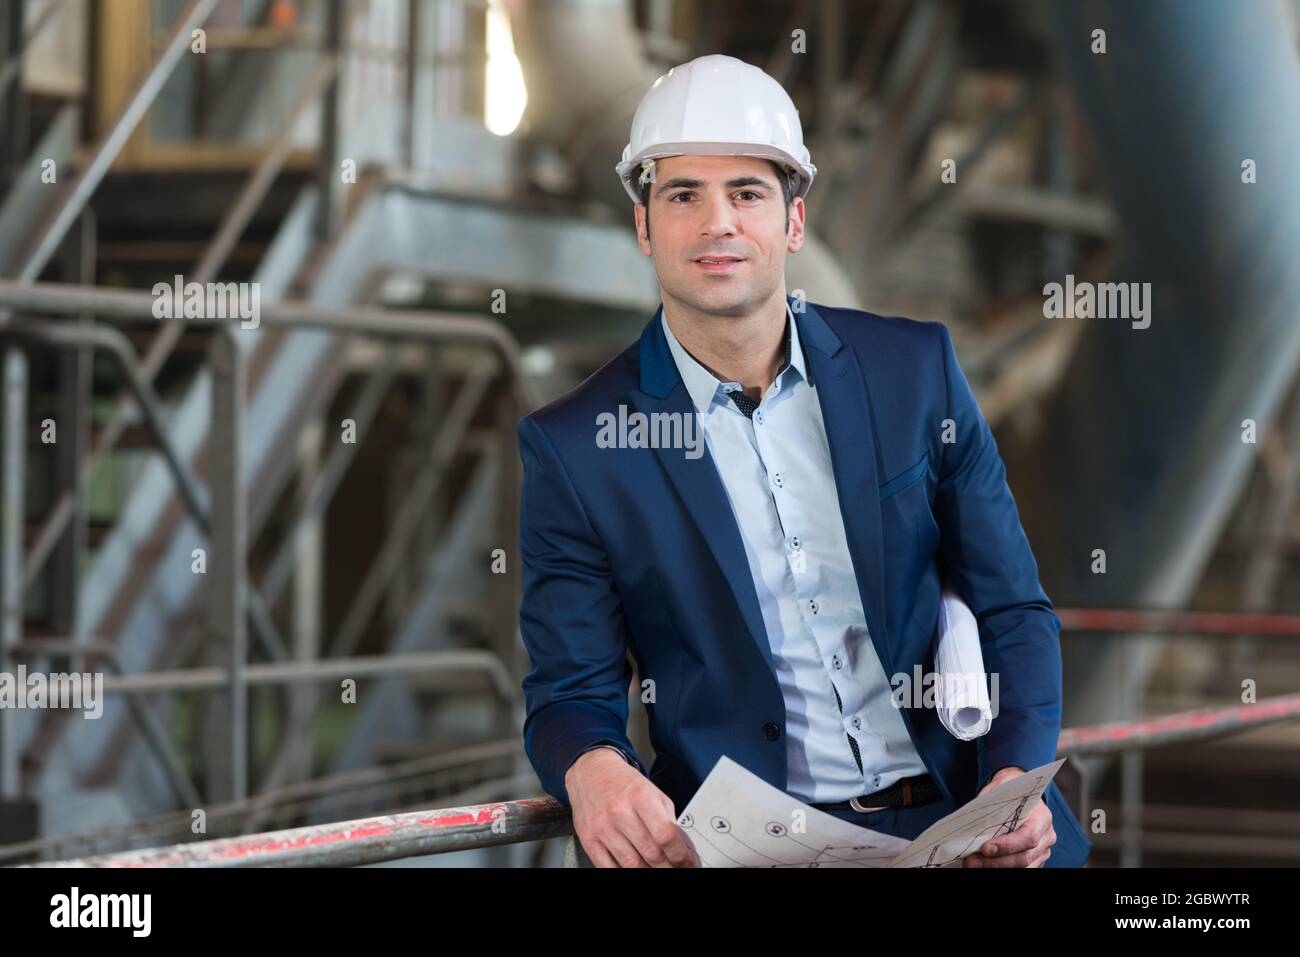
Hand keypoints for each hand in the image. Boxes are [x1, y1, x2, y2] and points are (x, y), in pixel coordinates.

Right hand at [565, 748, 699, 866]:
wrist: (591, 772)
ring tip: (656, 867)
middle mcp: (619, 811)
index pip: (665, 835)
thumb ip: (667, 819)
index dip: (680, 854)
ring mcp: (602, 827)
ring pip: (632, 864)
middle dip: (668, 866)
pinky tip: (635, 867)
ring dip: (648, 871)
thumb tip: (681, 848)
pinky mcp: (588, 839)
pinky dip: (624, 871)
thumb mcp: (653, 791)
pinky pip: (608, 868)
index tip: (687, 862)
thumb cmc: (623, 783)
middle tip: (674, 867)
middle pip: (651, 853)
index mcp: (640, 796)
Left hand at [962, 766, 1055, 867]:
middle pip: (1024, 857)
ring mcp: (1042, 850)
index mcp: (1042, 817)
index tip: (985, 848)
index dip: (1007, 845)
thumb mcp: (1000, 789)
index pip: (1029, 836)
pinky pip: (1020, 869)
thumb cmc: (1010, 791)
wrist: (1019, 793)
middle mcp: (1046, 836)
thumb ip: (991, 804)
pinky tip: (983, 863)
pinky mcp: (1035, 859)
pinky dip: (1001, 868)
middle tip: (972, 860)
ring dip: (996, 867)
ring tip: (974, 863)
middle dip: (996, 861)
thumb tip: (972, 822)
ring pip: (1022, 866)